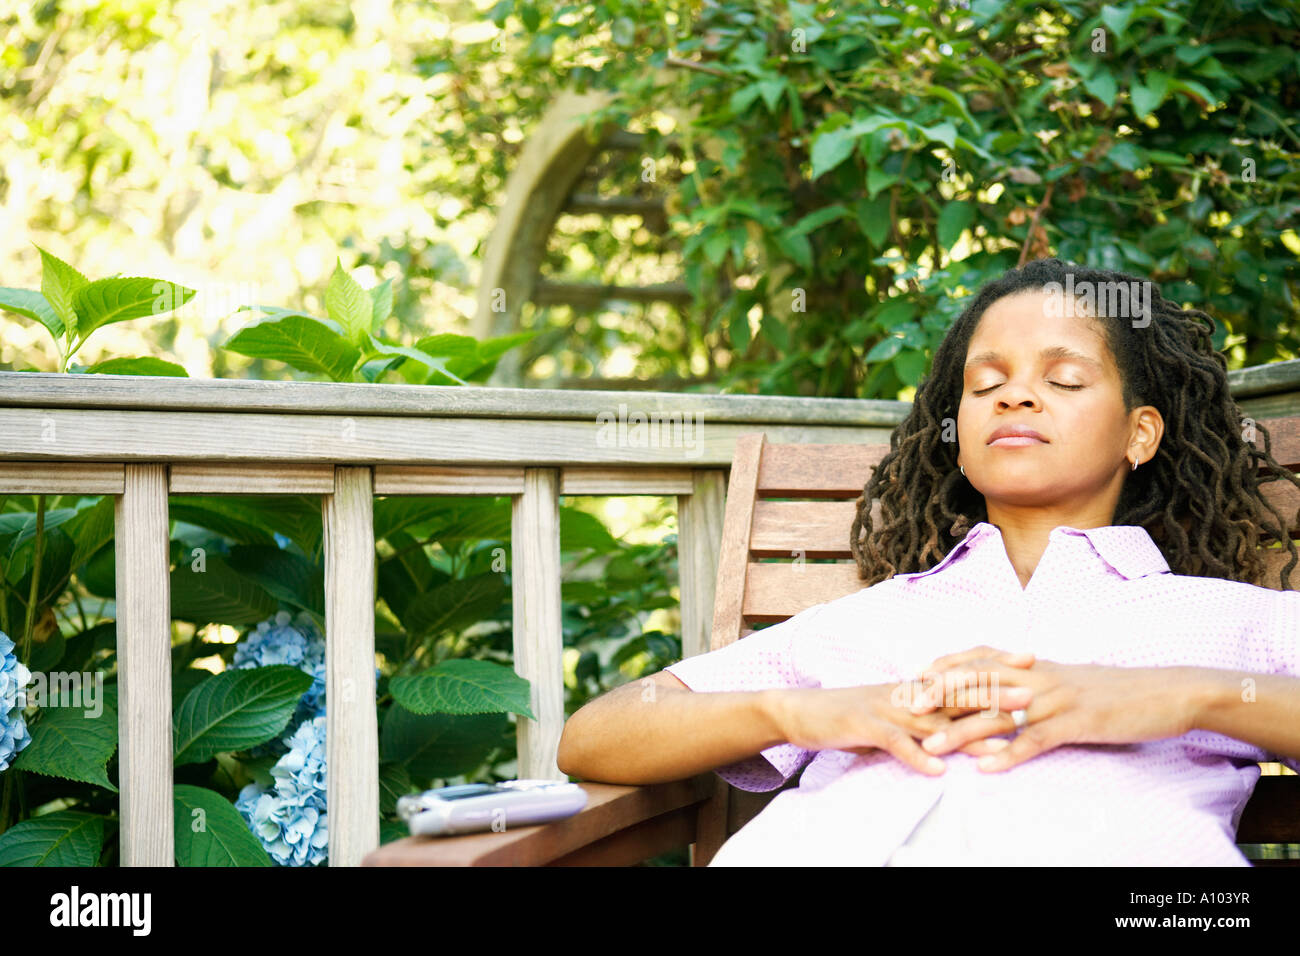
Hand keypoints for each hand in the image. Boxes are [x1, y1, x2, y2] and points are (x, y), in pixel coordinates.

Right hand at [771, 681, 1020, 777]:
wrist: (802, 710)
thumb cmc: (848, 713)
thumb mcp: (890, 711)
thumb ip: (922, 717)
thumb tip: (954, 725)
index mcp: (914, 689)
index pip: (960, 676)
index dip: (993, 667)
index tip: (1028, 660)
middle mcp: (906, 695)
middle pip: (956, 694)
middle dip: (996, 694)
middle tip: (1033, 693)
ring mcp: (886, 709)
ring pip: (934, 719)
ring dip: (968, 729)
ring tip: (1001, 738)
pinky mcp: (865, 727)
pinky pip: (895, 743)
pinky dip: (916, 756)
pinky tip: (938, 770)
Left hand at [908, 649, 1199, 771]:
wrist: (1163, 691)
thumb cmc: (1113, 688)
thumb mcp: (1066, 679)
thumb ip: (1033, 680)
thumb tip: (1005, 686)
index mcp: (1033, 665)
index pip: (978, 659)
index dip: (943, 668)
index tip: (911, 678)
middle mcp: (1036, 676)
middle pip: (976, 682)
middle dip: (938, 696)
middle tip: (904, 710)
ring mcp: (1055, 699)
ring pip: (998, 713)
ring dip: (962, 732)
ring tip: (932, 747)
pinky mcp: (1075, 722)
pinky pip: (1036, 739)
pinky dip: (1009, 754)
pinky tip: (987, 768)